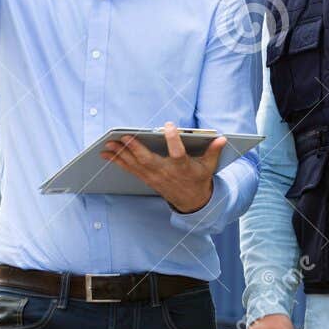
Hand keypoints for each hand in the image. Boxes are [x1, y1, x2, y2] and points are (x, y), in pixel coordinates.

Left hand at [99, 122, 223, 212]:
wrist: (191, 202)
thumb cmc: (199, 179)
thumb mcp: (209, 166)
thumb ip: (214, 151)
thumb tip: (222, 138)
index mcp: (182, 167)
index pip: (178, 153)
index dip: (174, 140)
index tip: (169, 126)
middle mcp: (165, 172)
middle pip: (148, 160)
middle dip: (134, 148)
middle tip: (123, 136)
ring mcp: (154, 177)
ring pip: (135, 165)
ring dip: (120, 154)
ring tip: (107, 144)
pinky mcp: (146, 178)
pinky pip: (130, 169)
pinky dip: (117, 161)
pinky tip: (106, 153)